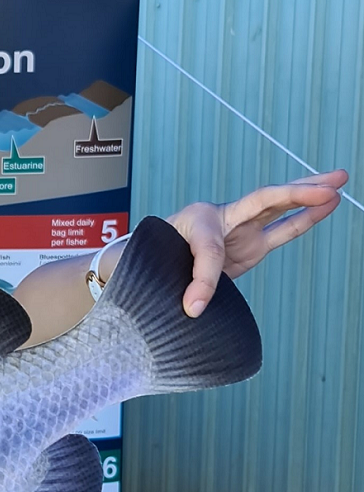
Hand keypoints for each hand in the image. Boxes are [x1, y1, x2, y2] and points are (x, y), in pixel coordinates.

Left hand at [167, 169, 347, 315]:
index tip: (195, 304)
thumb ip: (187, 284)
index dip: (206, 275)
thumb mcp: (164, 266)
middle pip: (266, 198)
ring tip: (338, 183)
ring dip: (308, 196)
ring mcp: (241, 230)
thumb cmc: (156, 257)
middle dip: (297, 192)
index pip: (213, 243)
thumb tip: (195, 310)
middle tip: (333, 181)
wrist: (154, 261)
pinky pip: (282, 230)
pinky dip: (304, 219)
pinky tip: (326, 207)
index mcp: (200, 219)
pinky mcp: (251, 246)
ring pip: (279, 207)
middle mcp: (224, 218)